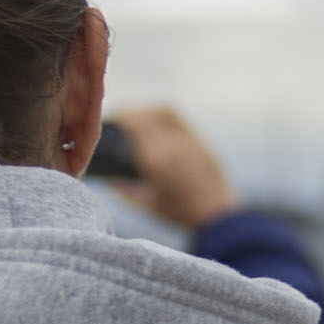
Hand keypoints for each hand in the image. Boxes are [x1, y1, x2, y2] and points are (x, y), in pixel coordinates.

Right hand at [110, 104, 237, 230]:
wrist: (216, 215)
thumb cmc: (179, 213)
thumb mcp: (146, 205)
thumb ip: (123, 190)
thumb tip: (107, 179)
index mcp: (155, 160)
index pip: (134, 123)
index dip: (120, 116)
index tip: (111, 119)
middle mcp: (171, 145)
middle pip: (147, 114)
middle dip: (130, 111)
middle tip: (120, 117)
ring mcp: (189, 141)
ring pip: (164, 111)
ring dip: (148, 109)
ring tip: (139, 116)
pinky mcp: (201, 141)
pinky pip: (180, 119)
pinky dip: (165, 114)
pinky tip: (159, 121)